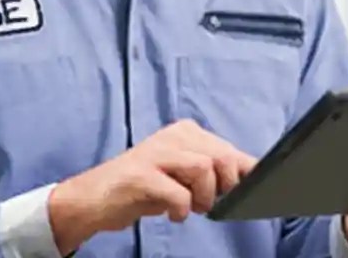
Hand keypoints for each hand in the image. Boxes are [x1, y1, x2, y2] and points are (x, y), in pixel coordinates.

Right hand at [47, 119, 256, 254]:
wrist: (95, 198)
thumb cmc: (145, 188)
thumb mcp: (182, 175)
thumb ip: (213, 171)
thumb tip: (252, 175)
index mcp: (185, 132)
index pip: (230, 150)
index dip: (243, 175)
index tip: (241, 194)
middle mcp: (171, 136)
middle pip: (221, 156)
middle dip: (223, 187)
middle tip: (207, 203)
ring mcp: (154, 154)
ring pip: (203, 168)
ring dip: (203, 197)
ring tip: (191, 207)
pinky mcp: (140, 175)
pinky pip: (177, 193)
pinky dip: (182, 209)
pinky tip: (174, 214)